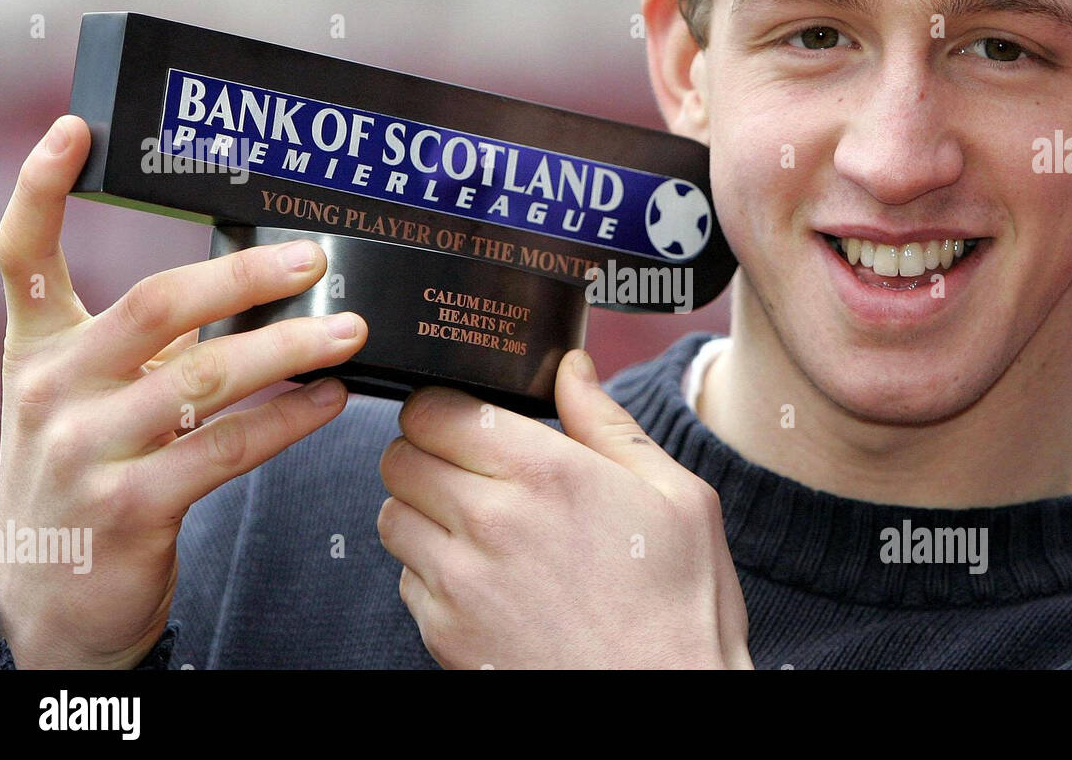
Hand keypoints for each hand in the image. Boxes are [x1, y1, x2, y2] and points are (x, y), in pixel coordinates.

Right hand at [0, 115, 367, 667]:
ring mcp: (88, 449)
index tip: (78, 131)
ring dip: (290, 347)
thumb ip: (141, 347)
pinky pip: (228, 447)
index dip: (40, 187)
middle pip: (157, 305)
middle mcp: (52, 390)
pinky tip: (328, 402)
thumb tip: (240, 290)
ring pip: (206, 376)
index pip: (21, 256)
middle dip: (246, 275)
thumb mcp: (86, 400)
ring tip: (348, 332)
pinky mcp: (132, 505)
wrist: (51, 595)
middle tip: (314, 258)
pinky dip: (288, 420)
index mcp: (37, 351)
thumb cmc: (84, 478)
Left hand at [377, 349, 751, 668]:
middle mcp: (490, 521)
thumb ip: (608, 423)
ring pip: (391, 515)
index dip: (445, 406)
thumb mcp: (677, 496)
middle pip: (399, 456)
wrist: (663, 703)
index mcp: (546, 472)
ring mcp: (460, 583)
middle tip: (468, 467)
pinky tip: (483, 576)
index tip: (466, 418)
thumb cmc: (680, 606)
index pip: (435, 409)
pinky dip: (430, 571)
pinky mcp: (445, 634)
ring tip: (474, 522)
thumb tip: (572, 368)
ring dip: (422, 509)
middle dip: (427, 451)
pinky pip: (405, 579)